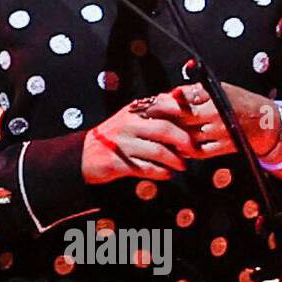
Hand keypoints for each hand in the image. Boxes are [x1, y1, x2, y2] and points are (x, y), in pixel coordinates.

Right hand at [81, 91, 199, 183]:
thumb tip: (183, 109)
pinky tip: (167, 174)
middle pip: (165, 129)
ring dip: (175, 160)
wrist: (84, 154)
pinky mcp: (118, 162)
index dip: (184, 116)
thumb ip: (154, 113)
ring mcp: (123, 144)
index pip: (165, 106)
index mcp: (135, 110)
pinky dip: (161, 172)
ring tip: (182, 165)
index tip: (197, 125)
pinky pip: (146, 169)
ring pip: (158, 151)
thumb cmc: (114, 137)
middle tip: (194, 150)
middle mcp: (129, 124)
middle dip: (184, 141)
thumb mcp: (131, 118)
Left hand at [145, 81, 281, 158]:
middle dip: (160, 115)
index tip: (148, 102)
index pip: (184, 96)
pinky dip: (183, 150)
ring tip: (153, 133)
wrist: (266, 123)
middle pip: (181, 115)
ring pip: (187, 135)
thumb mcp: (222, 89)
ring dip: (169, 135)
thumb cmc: (240, 102)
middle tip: (143, 116)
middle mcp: (217, 113)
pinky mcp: (223, 147)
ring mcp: (220, 132)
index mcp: (215, 95)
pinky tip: (172, 148)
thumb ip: (197, 91)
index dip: (164, 99)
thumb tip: (172, 92)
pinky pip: (197, 151)